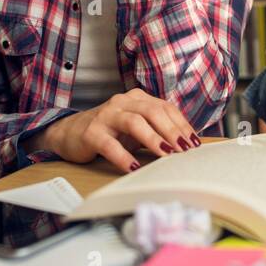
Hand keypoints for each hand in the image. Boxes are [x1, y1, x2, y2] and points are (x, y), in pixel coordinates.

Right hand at [34, 88, 200, 172]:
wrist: (70, 133)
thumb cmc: (111, 131)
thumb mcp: (136, 127)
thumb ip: (157, 130)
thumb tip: (186, 145)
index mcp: (137, 98)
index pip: (165, 107)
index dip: (182, 124)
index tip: (194, 142)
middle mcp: (122, 102)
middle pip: (153, 112)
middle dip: (171, 131)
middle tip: (184, 150)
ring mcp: (106, 115)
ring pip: (134, 123)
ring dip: (153, 139)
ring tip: (166, 154)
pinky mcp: (91, 133)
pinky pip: (110, 144)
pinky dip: (123, 156)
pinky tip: (134, 167)